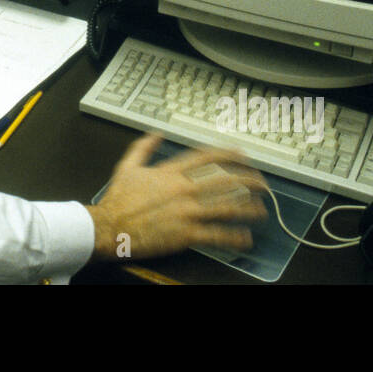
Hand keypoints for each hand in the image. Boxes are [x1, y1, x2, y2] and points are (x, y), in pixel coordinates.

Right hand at [84, 135, 268, 261]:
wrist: (109, 226)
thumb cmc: (117, 200)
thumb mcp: (127, 167)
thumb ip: (143, 148)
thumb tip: (155, 134)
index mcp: (171, 172)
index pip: (207, 158)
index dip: (229, 155)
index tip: (244, 156)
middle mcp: (183, 189)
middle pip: (224, 180)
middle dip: (248, 181)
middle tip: (263, 184)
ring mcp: (186, 211)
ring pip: (226, 206)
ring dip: (248, 209)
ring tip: (261, 210)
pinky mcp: (185, 233)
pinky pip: (216, 234)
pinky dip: (234, 236)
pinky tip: (244, 238)